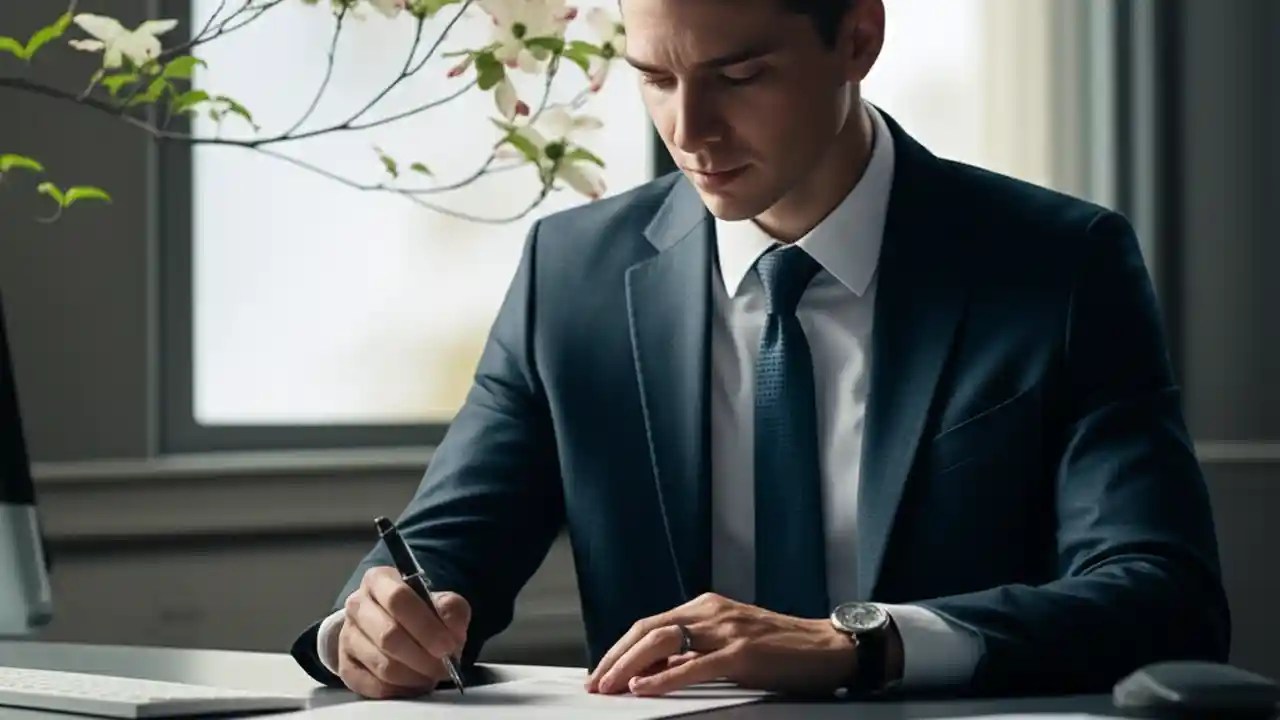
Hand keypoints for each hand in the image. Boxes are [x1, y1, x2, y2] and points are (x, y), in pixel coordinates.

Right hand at [337, 566, 470, 698]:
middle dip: (422, 656)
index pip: (398, 598)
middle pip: (388, 634)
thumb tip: (453, 629)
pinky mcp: (345, 666)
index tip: (447, 645)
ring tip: (431, 675)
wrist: (392, 626)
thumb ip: (452, 609)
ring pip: (382, 665)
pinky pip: (373, 686)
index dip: (426, 625)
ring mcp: (347, 636)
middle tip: (443, 666)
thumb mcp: (440, 602)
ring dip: (414, 675)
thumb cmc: (418, 612)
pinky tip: (414, 684)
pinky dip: (399, 690)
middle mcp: (357, 604)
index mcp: (379, 580)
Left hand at [585, 593, 856, 696]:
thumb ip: (694, 653)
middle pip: (648, 629)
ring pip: (663, 641)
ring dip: (629, 666)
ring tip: (610, 687)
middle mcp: (711, 612)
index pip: (650, 625)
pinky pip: (694, 666)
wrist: (829, 648)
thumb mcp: (730, 644)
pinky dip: (664, 677)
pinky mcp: (742, 653)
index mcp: (706, 607)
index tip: (601, 671)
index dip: (621, 649)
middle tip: (594, 683)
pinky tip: (644, 688)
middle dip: (615, 657)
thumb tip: (655, 671)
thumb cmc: (783, 650)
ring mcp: (726, 630)